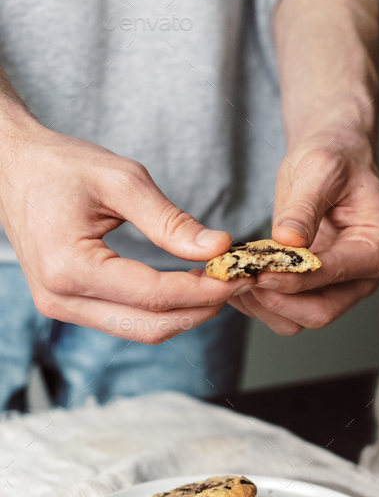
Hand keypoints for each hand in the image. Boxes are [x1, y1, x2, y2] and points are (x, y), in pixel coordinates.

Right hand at [0, 117, 253, 342]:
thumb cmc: (62, 166)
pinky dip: (163, 310)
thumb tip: (218, 248)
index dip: (203, 290)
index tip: (239, 274)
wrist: (13, 166)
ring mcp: (61, 307)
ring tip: (218, 283)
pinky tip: (189, 286)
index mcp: (69, 266)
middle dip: (200, 309)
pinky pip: (126, 320)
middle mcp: (60, 298)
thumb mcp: (121, 180)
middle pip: (150, 326)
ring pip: (140, 330)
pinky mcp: (68, 305)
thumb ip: (170, 220)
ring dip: (184, 313)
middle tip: (236, 282)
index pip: (153, 295)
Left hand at [229, 129, 378, 333]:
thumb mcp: (320, 169)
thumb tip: (288, 240)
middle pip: (319, 312)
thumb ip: (304, 208)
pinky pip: (286, 308)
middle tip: (239, 280)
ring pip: (298, 319)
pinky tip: (235, 277)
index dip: (294, 279)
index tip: (258, 274)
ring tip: (231, 278)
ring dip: (263, 306)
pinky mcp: (314, 288)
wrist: (330, 159)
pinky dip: (259, 301)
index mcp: (378, 249)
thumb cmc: (334, 158)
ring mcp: (339, 287)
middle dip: (276, 301)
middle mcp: (363, 277)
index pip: (333, 276)